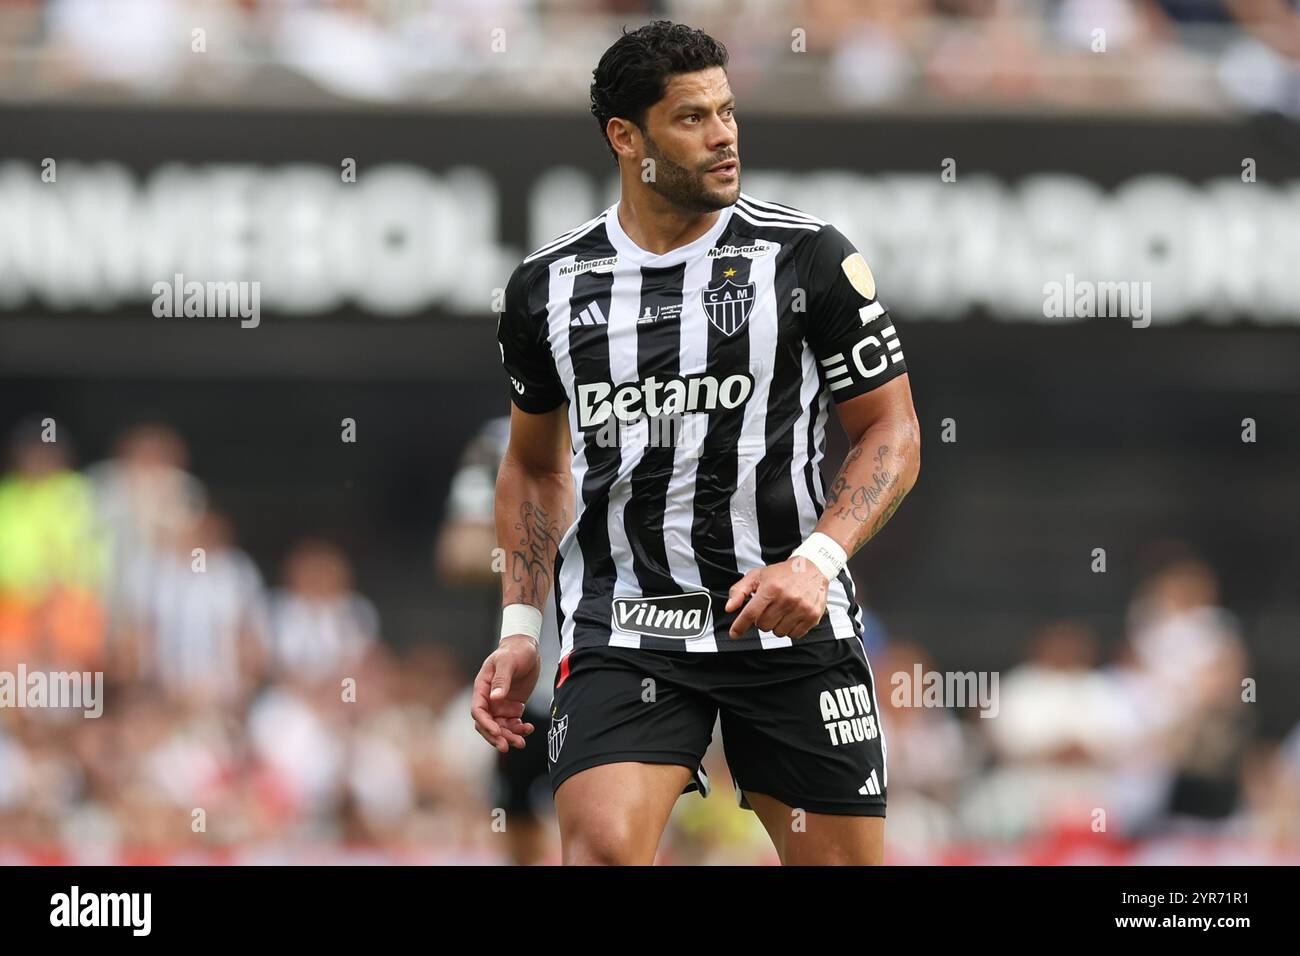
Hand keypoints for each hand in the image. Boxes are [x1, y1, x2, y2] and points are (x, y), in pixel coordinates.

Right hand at [471, 635, 541, 752]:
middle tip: (508, 746)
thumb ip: (501, 680)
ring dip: (509, 736)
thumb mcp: (508, 662)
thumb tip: (495, 698)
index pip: (478, 711)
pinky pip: (512, 724)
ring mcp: (500, 704)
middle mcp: (489, 699)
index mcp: (482, 688)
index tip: (497, 732)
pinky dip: (519, 729)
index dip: (486, 724)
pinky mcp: (513, 707)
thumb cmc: (515, 651)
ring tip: (522, 742)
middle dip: (496, 737)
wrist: (527, 649)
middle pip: (487, 724)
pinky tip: (529, 729)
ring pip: (500, 727)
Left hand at [725, 557, 829, 640]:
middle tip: (768, 610)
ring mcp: (801, 608)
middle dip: (762, 621)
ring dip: (776, 625)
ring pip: (778, 632)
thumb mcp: (757, 576)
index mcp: (771, 588)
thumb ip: (740, 591)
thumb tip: (729, 608)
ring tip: (781, 611)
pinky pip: (794, 635)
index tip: (734, 633)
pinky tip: (791, 616)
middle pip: (764, 625)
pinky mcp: (812, 616)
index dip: (740, 625)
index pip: (751, 613)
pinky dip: (790, 629)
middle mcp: (787, 599)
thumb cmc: (782, 573)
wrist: (811, 568)